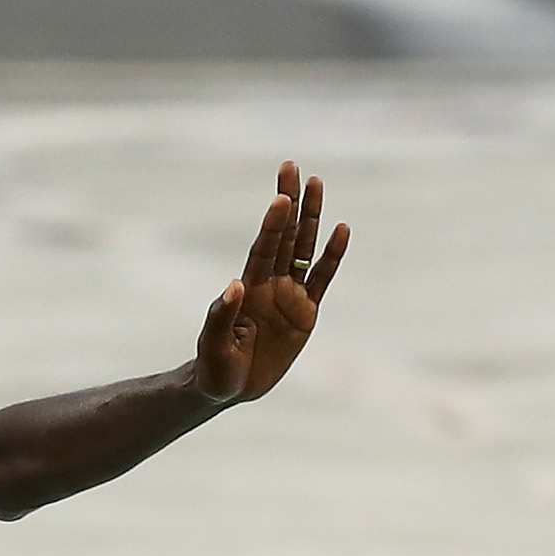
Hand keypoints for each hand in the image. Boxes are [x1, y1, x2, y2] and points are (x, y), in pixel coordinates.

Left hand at [193, 161, 350, 403]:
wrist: (229, 388)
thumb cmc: (214, 367)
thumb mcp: (213, 345)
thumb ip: (221, 316)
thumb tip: (235, 284)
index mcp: (248, 288)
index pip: (264, 249)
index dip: (273, 224)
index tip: (281, 197)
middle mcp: (270, 284)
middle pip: (284, 236)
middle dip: (289, 202)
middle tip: (292, 167)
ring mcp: (290, 296)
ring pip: (304, 249)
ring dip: (311, 218)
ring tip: (317, 184)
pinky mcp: (305, 313)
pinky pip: (323, 278)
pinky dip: (333, 255)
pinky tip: (341, 229)